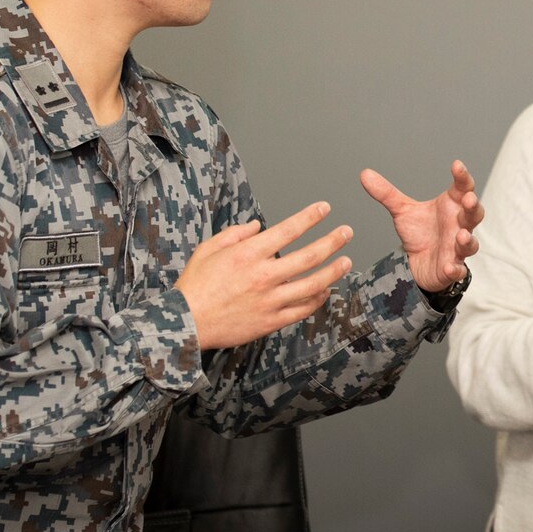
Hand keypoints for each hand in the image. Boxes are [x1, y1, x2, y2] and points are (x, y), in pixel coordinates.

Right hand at [174, 202, 354, 349]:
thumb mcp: (208, 249)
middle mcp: (262, 276)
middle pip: (309, 256)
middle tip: (346, 232)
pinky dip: (318, 300)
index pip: (287, 230)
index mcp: (247, 255)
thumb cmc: (194, 286)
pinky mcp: (271, 321)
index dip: (309, 217)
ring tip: (347, 261)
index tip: (324, 208)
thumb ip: (235, 234)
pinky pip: (302, 309)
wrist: (185, 323)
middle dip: (332, 241)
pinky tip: (326, 291)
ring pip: (312, 284)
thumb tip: (258, 226)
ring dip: (334, 271)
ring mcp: (269, 300)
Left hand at [361, 160, 482, 293]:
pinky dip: (456, 270)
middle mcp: (460, 225)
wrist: (416, 262)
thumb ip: (387, 194)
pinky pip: (458, 270)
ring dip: (468, 240)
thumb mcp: (402, 211)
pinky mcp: (452, 268)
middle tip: (468, 199)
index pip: (463, 188)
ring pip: (470, 243)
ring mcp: (458, 248)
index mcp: (452, 205)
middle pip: (474, 214)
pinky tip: (449, 268)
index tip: (456, 165)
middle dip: (473, 207)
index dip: (462, 177)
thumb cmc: (419, 232)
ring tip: (461, 235)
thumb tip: (365, 174)